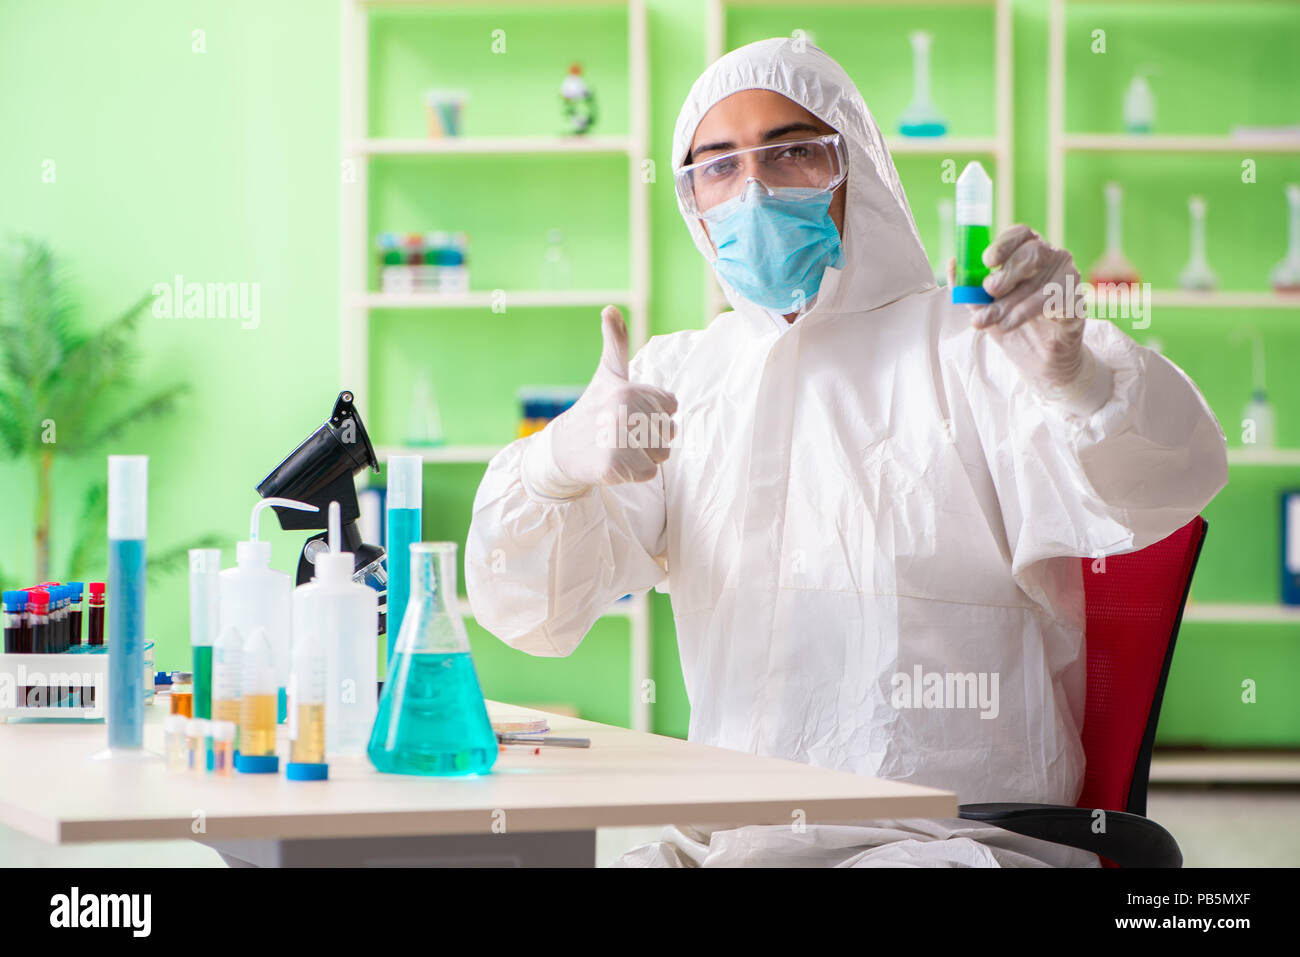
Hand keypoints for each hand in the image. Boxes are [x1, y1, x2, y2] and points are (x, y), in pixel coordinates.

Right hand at [546, 305, 677, 488]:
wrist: (561, 450)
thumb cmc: (592, 409)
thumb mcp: (608, 375)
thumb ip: (616, 343)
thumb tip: (610, 308)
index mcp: (628, 391)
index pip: (670, 407)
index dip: (654, 412)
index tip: (629, 412)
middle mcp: (624, 413)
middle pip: (668, 433)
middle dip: (650, 436)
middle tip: (621, 433)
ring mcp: (618, 441)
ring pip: (661, 454)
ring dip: (644, 456)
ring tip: (619, 448)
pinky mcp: (613, 466)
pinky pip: (649, 474)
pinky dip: (635, 474)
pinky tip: (615, 463)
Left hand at [948, 225, 1089, 392]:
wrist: (1037, 357)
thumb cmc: (1010, 321)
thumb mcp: (982, 305)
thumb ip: (967, 287)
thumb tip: (953, 263)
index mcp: (1026, 251)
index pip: (1020, 233)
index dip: (1004, 243)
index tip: (987, 260)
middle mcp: (1051, 259)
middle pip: (1033, 252)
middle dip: (1007, 273)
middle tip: (989, 290)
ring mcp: (1068, 278)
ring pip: (1042, 281)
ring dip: (1012, 302)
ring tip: (992, 320)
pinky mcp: (1076, 302)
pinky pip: (1056, 301)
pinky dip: (1028, 312)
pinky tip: (1010, 323)